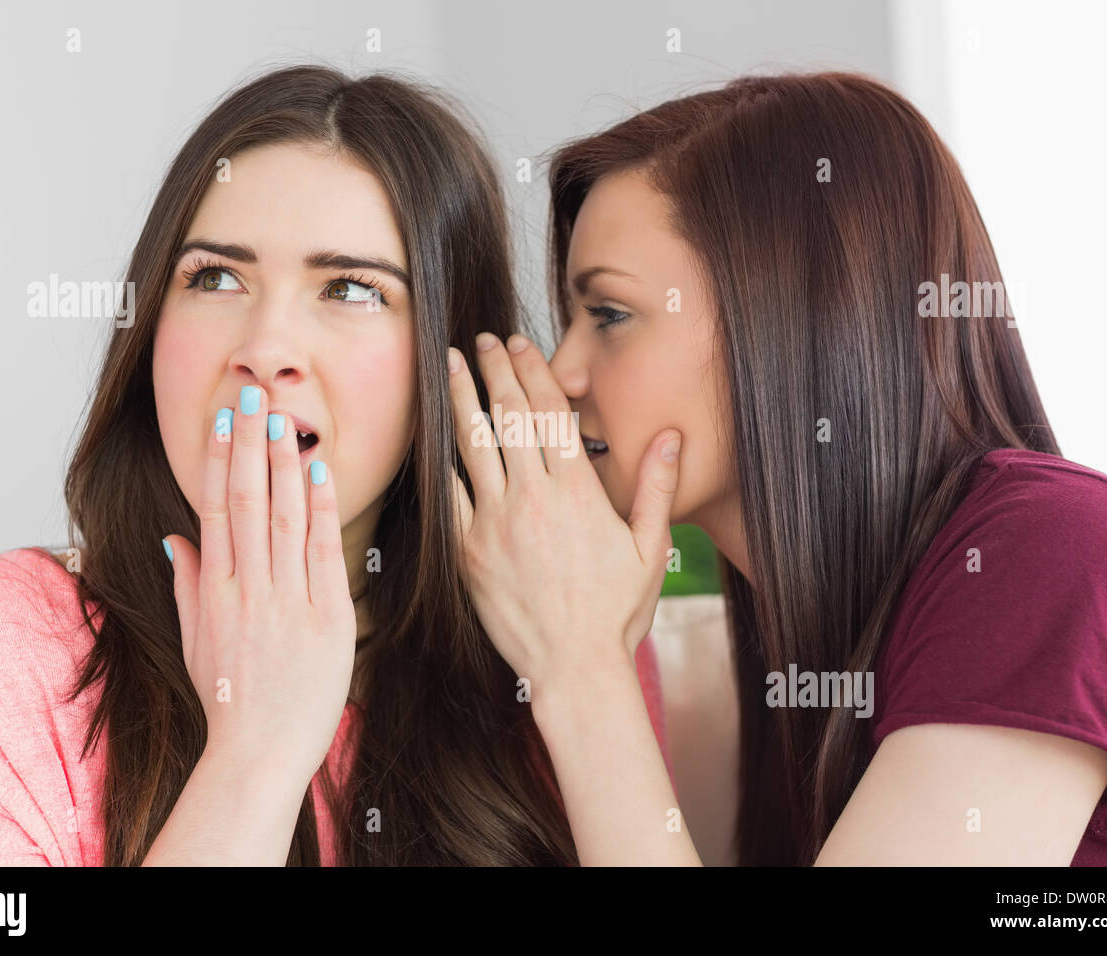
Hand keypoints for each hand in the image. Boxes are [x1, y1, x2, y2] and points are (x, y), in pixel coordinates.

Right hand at [163, 385, 355, 786]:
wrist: (259, 752)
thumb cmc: (229, 700)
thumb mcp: (196, 641)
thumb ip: (187, 586)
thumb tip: (176, 539)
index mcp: (214, 591)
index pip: (216, 509)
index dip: (220, 459)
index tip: (224, 419)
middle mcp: (248, 588)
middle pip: (247, 501)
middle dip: (250, 443)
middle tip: (254, 395)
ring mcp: (286, 601)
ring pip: (283, 517)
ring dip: (284, 463)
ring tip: (286, 419)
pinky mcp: (325, 617)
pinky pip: (321, 552)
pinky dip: (321, 509)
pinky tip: (320, 471)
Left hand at [447, 333, 681, 690]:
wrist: (573, 668)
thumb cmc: (616, 613)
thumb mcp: (650, 550)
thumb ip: (657, 488)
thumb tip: (672, 437)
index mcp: (577, 491)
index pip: (549, 412)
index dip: (532, 370)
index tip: (519, 343)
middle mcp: (532, 497)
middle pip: (507, 416)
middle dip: (493, 370)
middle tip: (481, 340)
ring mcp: (495, 523)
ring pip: (471, 445)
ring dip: (459, 398)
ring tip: (449, 364)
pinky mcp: (468, 550)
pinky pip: (449, 494)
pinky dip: (441, 459)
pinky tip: (433, 434)